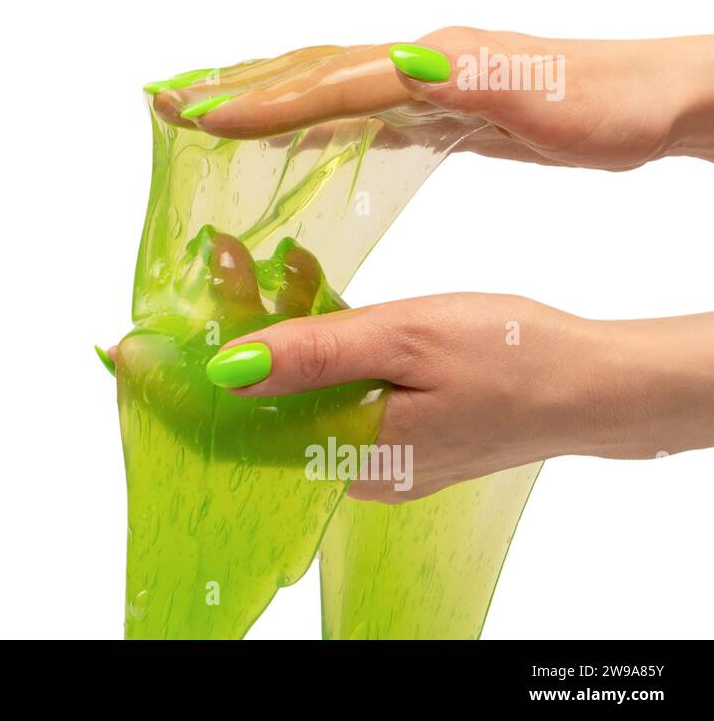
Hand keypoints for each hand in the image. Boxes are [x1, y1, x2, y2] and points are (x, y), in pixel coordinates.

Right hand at [150, 29, 713, 168]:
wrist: (651, 95)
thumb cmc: (600, 104)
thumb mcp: (540, 98)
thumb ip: (467, 77)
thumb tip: (398, 62)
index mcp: (429, 64)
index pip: (327, 81)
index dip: (259, 103)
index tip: (195, 119)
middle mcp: (416, 62)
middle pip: (307, 70)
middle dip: (233, 87)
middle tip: (164, 102)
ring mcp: (421, 80)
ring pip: (322, 82)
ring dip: (259, 97)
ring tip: (201, 112)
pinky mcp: (433, 103)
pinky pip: (351, 106)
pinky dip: (306, 116)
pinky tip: (290, 137)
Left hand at [205, 293, 713, 500]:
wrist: (591, 384)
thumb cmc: (510, 357)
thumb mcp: (403, 340)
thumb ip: (311, 356)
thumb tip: (224, 370)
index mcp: (346, 456)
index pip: (234, 431)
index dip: (176, 389)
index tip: (129, 345)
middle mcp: (347, 465)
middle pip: (256, 401)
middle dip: (226, 327)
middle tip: (212, 259)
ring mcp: (366, 448)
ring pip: (289, 385)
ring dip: (268, 321)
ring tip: (248, 255)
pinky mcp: (384, 427)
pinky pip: (326, 383)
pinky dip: (311, 334)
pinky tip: (303, 280)